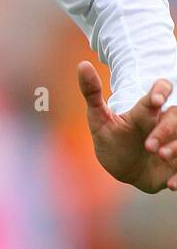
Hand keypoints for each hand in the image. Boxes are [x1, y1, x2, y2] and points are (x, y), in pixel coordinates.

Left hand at [77, 63, 176, 192]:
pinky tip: (171, 184)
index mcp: (146, 111)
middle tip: (149, 145)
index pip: (161, 91)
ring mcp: (173, 142)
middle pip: (175, 116)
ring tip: (161, 155)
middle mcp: (164, 123)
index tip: (155, 98)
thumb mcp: (98, 119)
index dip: (161, 90)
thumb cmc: (112, 139)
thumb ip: (91, 93)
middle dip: (166, 128)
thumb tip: (82, 64)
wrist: (123, 168)